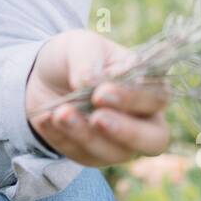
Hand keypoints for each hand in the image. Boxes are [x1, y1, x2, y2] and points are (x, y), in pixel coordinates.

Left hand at [25, 29, 171, 168]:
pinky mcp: (92, 155)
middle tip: (96, 118)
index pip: (156, 99)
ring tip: (60, 114)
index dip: (133, 99)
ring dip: (85, 135)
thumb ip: (89, 61)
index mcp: (148, 87)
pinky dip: (61, 138)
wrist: (44, 77)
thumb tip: (91, 83)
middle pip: (154, 140)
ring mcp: (119, 143)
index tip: (101, 92)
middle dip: (125, 132)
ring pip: (114, 153)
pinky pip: (81, 155)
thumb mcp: (81, 45)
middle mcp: (142, 120)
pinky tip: (45, 118)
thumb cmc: (76, 57)